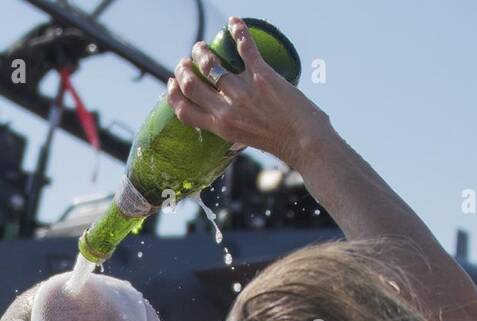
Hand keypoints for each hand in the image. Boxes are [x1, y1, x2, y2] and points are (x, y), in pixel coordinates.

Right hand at [166, 15, 330, 170]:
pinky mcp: (262, 76)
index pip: (184, 110)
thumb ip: (232, 127)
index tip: (171, 83)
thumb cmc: (281, 143)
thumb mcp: (245, 140)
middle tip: (186, 61)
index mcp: (221, 127)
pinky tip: (234, 22)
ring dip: (202, 50)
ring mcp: (243, 92)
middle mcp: (227, 110)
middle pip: (191, 84)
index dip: (172, 94)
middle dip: (183, 68)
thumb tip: (225, 117)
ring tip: (203, 46)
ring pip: (211, 63)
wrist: (305, 142)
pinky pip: (245, 47)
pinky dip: (238, 30)